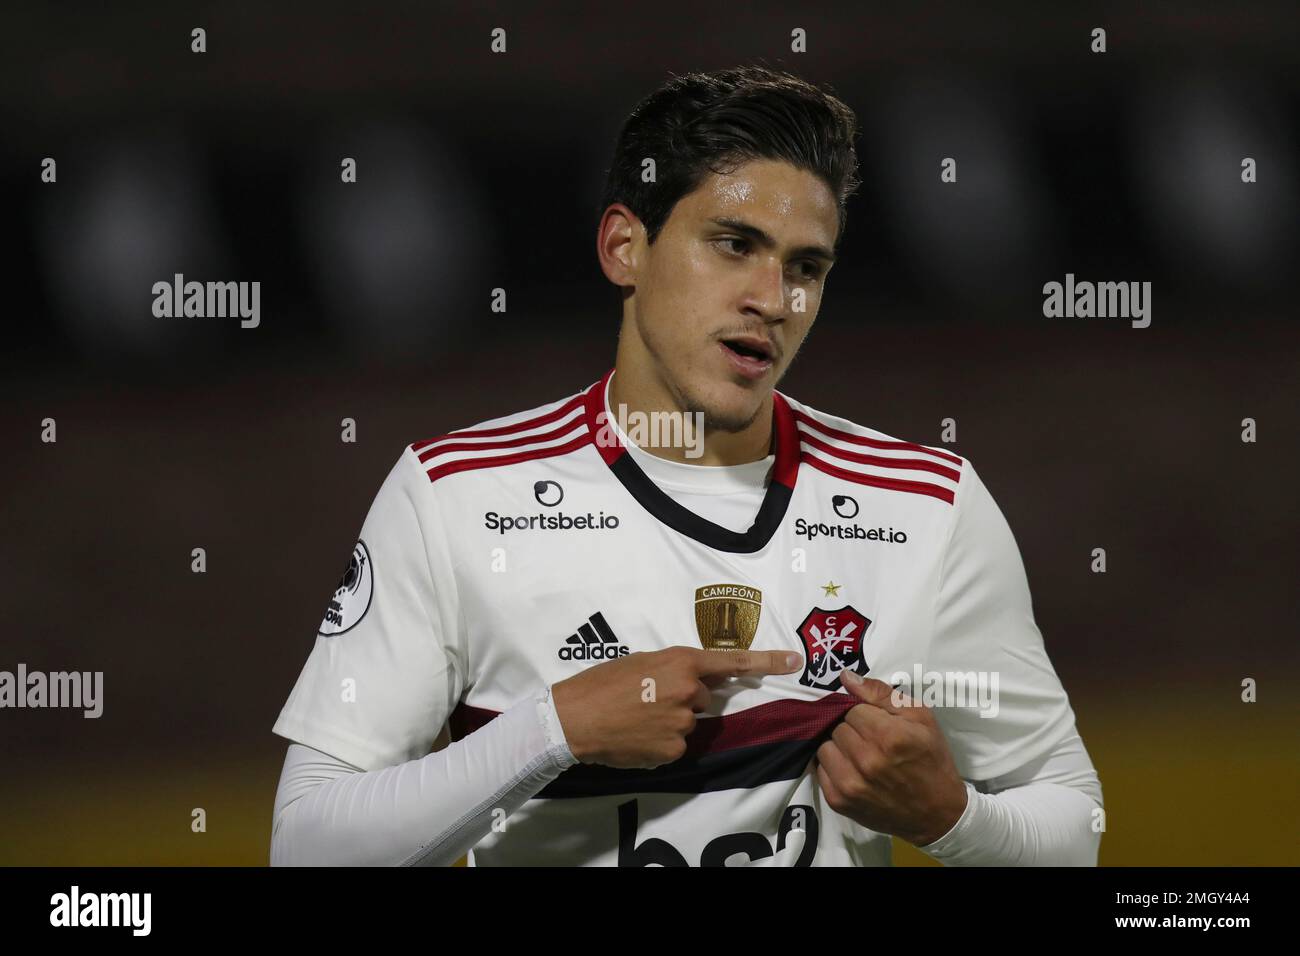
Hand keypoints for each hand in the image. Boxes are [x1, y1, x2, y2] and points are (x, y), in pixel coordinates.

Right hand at [552, 646, 801, 768]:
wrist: (574, 718)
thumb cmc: (602, 683)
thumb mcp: (642, 662)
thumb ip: (675, 669)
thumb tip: (696, 683)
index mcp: (681, 661)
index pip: (731, 661)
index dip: (766, 660)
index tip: (796, 659)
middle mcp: (688, 691)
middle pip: (703, 697)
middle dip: (683, 698)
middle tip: (647, 697)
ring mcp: (682, 723)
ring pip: (689, 722)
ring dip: (670, 720)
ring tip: (636, 716)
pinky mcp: (674, 750)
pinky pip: (677, 745)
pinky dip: (661, 742)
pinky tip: (637, 735)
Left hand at [815, 672, 968, 846]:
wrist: (937, 813)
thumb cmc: (931, 759)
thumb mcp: (921, 717)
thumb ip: (881, 694)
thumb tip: (845, 677)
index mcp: (889, 736)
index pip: (852, 708)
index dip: (864, 713)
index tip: (877, 723)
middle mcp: (866, 761)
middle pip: (837, 727)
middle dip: (852, 730)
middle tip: (871, 741)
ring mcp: (850, 784)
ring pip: (825, 746)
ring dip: (839, 748)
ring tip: (860, 755)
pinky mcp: (838, 801)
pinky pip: (820, 770)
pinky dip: (833, 767)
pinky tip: (853, 771)